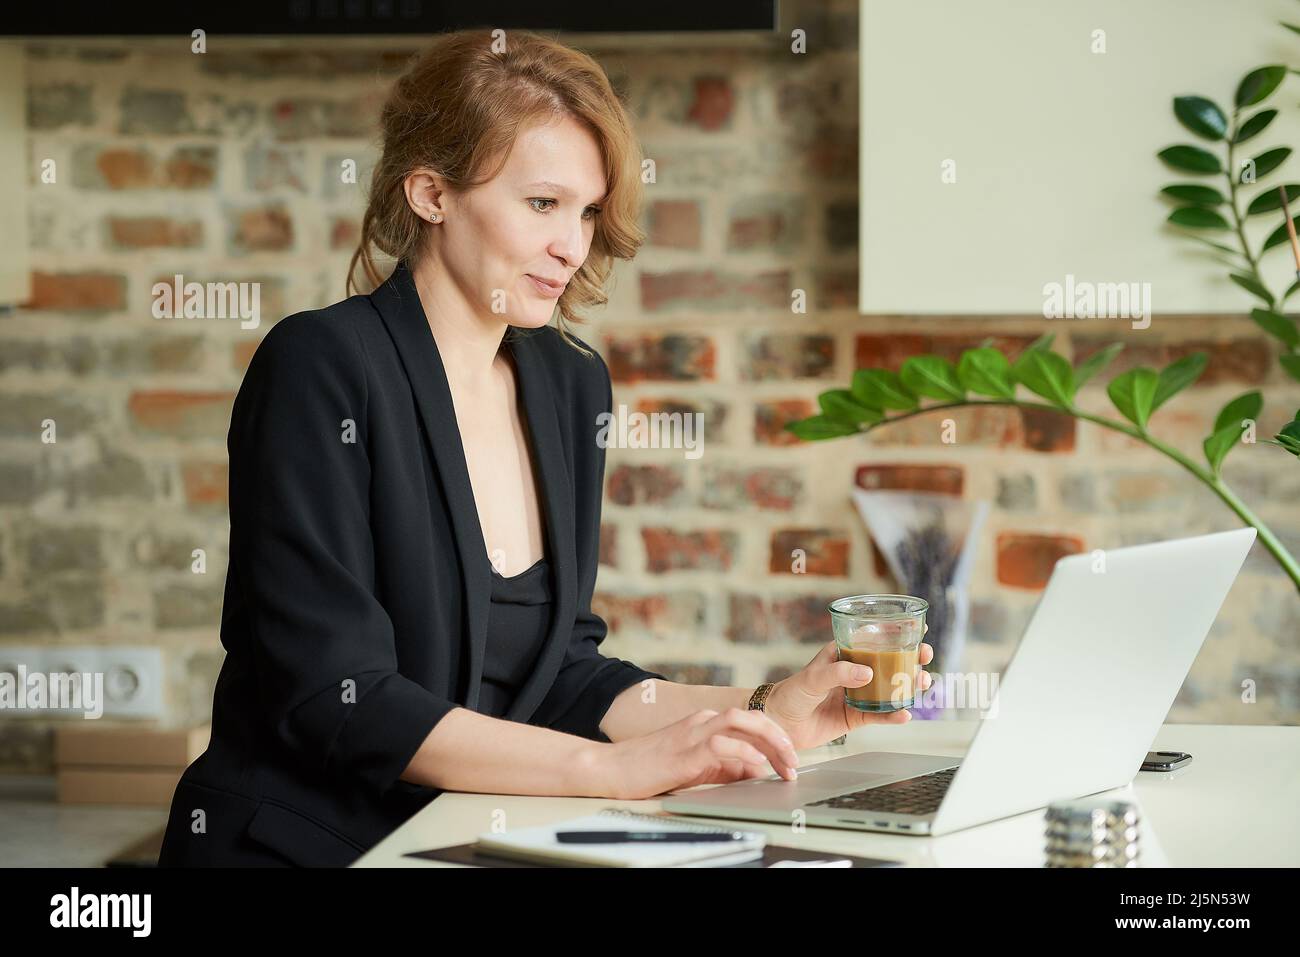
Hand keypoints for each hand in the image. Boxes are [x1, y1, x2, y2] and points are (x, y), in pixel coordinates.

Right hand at [589, 707, 802, 799]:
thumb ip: (725, 768)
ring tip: (785, 764)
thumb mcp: (696, 769)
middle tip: (796, 762)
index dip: (777, 739)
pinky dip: (744, 753)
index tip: (791, 761)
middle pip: (752, 717)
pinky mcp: (684, 750)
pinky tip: (756, 766)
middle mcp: (702, 721)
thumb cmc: (649, 769)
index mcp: (705, 723)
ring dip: (769, 742)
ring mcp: (692, 732)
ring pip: (740, 723)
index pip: (751, 722)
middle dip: (780, 738)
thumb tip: (756, 773)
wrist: (610, 768)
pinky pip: (721, 744)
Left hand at [763, 634, 933, 750]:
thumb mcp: (812, 677)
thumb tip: (867, 674)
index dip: (895, 633)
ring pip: (890, 689)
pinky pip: (879, 715)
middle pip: (888, 663)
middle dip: (910, 658)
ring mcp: (857, 695)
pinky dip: (893, 715)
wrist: (779, 724)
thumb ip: (839, 674)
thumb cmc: (791, 693)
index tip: (917, 627)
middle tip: (924, 656)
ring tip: (922, 683)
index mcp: (843, 654)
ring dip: (908, 685)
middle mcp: (853, 673)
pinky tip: (905, 714)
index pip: (872, 639)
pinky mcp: (856, 718)